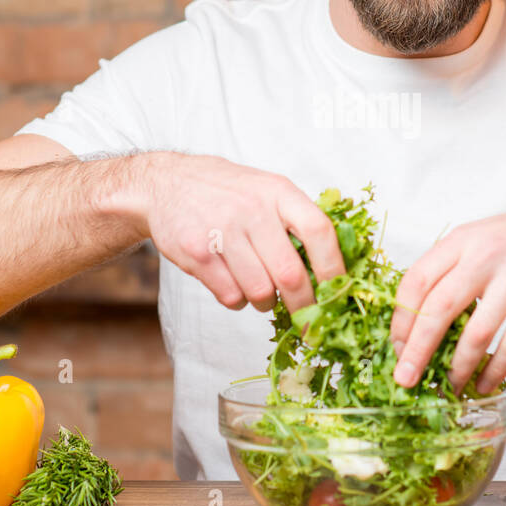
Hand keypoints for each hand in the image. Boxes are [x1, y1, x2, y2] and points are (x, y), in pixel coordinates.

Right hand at [142, 152, 345, 312]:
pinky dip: (238, 301)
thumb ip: (298, 221)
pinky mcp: (197, 253)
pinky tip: (234, 283)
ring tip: (262, 292)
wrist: (168, 183)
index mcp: (279, 192)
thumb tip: (336, 270)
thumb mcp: (267, 189)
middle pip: (291, 274)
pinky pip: (231, 296)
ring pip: (261, 292)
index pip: (319, 231)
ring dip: (268, 303)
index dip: (333, 268)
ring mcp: (222, 231)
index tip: (338, 293)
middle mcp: (252, 209)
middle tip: (308, 321)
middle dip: (305, 307)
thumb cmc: (228, 193)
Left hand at [389, 199, 505, 393]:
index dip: (401, 318)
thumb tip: (410, 323)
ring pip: (477, 332)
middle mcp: (483, 256)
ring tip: (449, 385)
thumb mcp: (474, 240)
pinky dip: (496, 369)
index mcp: (460, 241)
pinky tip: (484, 383)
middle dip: (418, 349)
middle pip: (439, 308)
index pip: (416, 280)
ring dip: (459, 366)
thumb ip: (445, 271)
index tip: (395, 347)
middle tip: (405, 378)